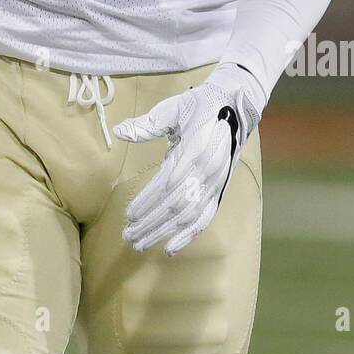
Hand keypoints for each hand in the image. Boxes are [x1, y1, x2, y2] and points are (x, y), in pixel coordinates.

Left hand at [113, 63, 262, 255]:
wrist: (235, 105)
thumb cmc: (199, 105)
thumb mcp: (173, 108)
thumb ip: (147, 124)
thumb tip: (118, 131)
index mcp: (196, 150)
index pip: (168, 184)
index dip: (148, 201)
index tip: (128, 214)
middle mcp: (208, 171)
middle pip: (177, 206)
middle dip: (151, 223)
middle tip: (127, 236)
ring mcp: (216, 183)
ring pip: (189, 216)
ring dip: (164, 232)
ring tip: (140, 243)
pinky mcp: (219, 189)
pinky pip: (206, 217)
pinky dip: (189, 235)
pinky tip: (171, 248)